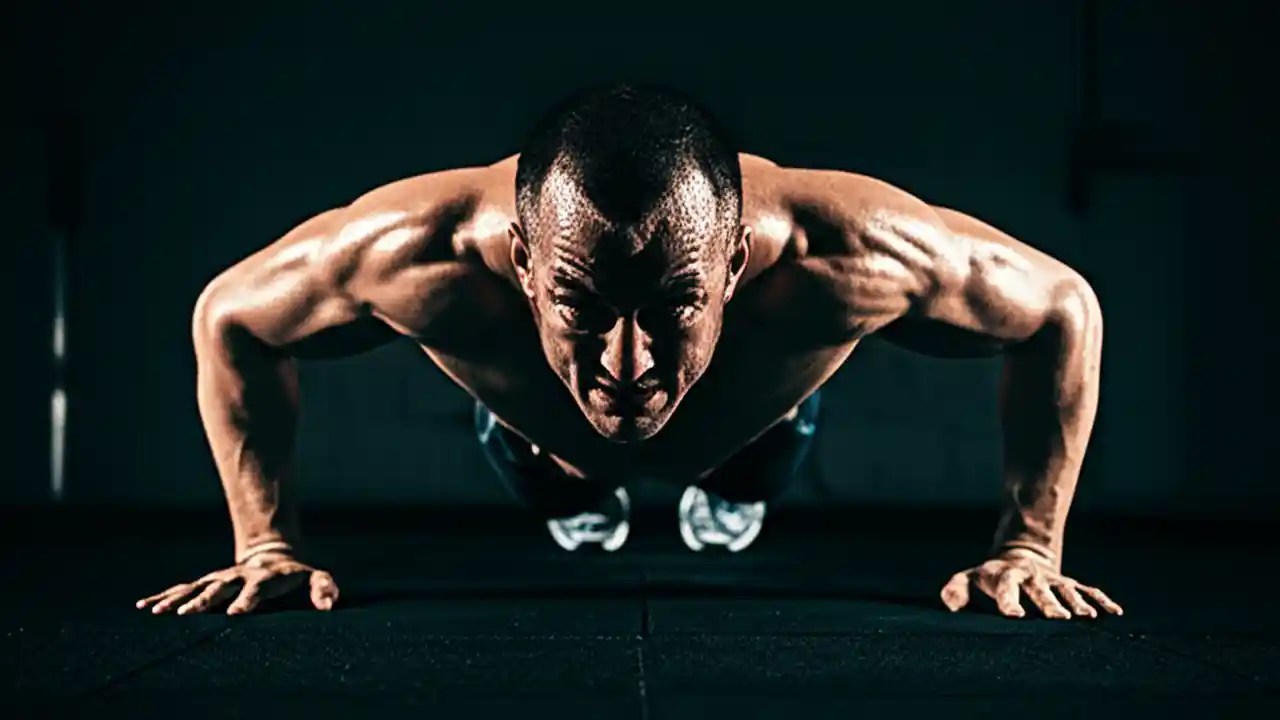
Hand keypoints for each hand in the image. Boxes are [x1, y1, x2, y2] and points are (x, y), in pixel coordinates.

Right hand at [135, 553, 339, 615]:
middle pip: (219, 588)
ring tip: (156, 612)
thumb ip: (323, 588)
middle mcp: (237, 577)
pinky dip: (164, 597)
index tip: (235, 614)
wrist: (273, 555)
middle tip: (186, 615)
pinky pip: (182, 589)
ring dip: (176, 599)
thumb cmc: (296, 576)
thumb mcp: (315, 578)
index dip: (247, 601)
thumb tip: (330, 604)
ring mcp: (220, 578)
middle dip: (203, 601)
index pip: (256, 590)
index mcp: (264, 578)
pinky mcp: (207, 583)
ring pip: (195, 588)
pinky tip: (144, 606)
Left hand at [939, 549, 1122, 618]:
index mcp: (1006, 576)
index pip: (1006, 587)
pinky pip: (1088, 590)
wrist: (1019, 555)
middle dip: (1050, 604)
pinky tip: (1114, 613)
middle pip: (1041, 590)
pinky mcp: (1070, 584)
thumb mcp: (969, 577)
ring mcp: (1053, 580)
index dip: (1009, 601)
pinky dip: (1101, 600)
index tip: (1015, 616)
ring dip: (1078, 603)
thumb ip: (956, 588)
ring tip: (1087, 617)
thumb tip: (948, 604)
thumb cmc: (989, 577)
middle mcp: (1032, 577)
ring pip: (1067, 590)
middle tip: (1060, 619)